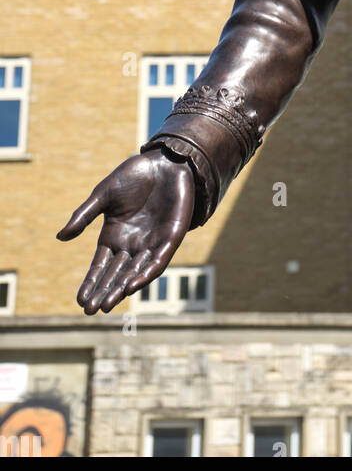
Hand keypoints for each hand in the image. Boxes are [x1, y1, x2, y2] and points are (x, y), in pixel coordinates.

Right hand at [56, 150, 194, 314]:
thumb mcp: (104, 194)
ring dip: (121, 289)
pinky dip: (146, 274)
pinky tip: (132, 286)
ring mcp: (151, 242)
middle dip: (103, 292)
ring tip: (107, 304)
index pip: (100, 266)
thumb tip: (60, 237)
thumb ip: (84, 216)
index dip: (91, 282)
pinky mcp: (171, 237)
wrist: (166, 160)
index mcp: (114, 236)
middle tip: (90, 310)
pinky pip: (158, 261)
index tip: (79, 300)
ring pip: (135, 272)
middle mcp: (132, 244)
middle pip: (115, 274)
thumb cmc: (134, 176)